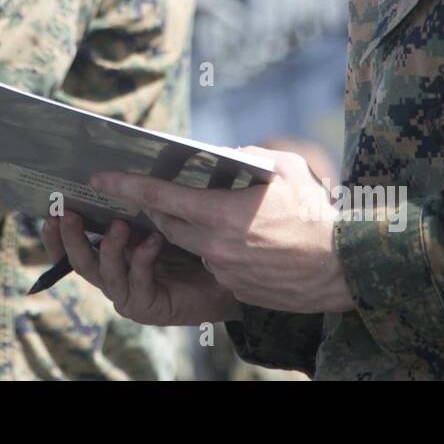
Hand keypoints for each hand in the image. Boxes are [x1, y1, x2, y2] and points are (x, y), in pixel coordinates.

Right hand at [42, 213, 240, 325]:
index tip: (49, 213)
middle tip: (70, 215)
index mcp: (107, 256)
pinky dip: (142, 259)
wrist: (223, 279)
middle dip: (72, 238)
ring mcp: (127, 295)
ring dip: (110, 248)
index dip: (56, 235)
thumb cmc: (187, 246)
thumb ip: (133, 208)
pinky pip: (137, 282)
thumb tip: (111, 174)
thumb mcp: (153, 220)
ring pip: (105, 273)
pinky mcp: (146, 307)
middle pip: (80, 262)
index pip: (71, 249)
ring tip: (120, 226)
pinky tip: (153, 241)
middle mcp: (111, 277)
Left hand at [89, 150, 356, 315]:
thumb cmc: (316, 214)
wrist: (344, 268)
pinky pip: (214, 265)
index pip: (159, 197)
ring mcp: (223, 271)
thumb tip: (228, 155)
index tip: (99, 178)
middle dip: (157, 208)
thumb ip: (251, 156)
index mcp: (220, 213)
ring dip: (192, 229)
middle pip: (167, 224)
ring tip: (215, 215)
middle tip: (152, 193)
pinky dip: (217, 250)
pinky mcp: (235, 289)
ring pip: (191, 245)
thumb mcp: (287, 170)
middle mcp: (214, 245)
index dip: (125, 186)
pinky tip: (243, 241)